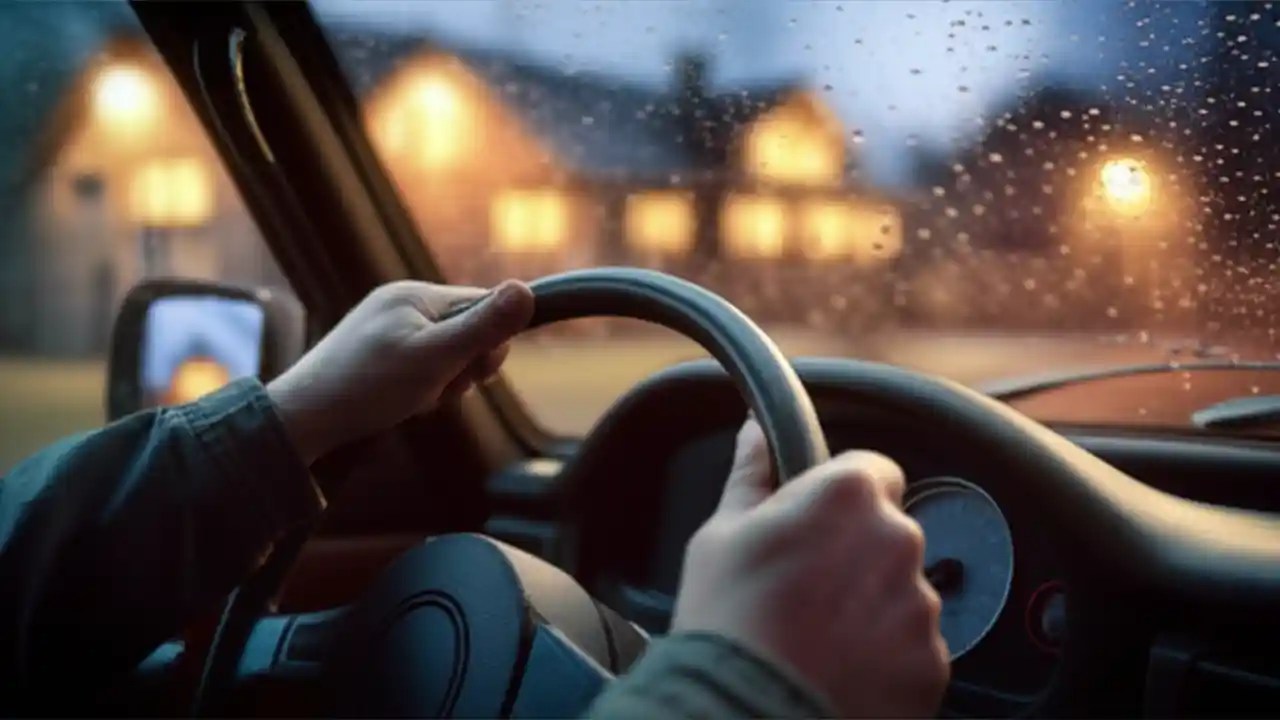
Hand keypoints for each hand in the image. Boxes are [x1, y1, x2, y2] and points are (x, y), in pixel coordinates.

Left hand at [267, 279, 533, 463]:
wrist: (304, 420)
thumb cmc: (369, 386)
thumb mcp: (436, 357)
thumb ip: (482, 327)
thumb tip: (527, 291)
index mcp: (415, 294)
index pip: (482, 305)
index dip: (488, 342)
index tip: (471, 370)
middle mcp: (401, 304)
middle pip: (466, 332)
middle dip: (461, 368)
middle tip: (436, 387)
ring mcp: (387, 329)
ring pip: (445, 356)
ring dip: (441, 383)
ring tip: (413, 398)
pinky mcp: (377, 355)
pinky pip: (422, 368)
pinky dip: (420, 389)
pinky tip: (401, 403)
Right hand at [672, 420, 948, 716]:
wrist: (748, 713)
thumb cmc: (727, 622)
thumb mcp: (719, 536)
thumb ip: (751, 475)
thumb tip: (756, 432)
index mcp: (847, 495)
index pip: (873, 469)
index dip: (842, 496)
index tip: (818, 524)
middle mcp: (898, 540)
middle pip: (890, 532)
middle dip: (858, 554)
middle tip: (807, 588)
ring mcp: (920, 604)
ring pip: (903, 592)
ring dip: (874, 606)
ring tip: (821, 636)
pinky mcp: (932, 662)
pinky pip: (913, 647)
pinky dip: (886, 657)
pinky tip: (841, 668)